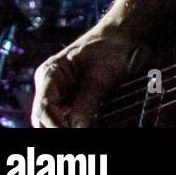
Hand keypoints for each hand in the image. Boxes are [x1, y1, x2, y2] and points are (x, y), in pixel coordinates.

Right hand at [31, 0, 171, 127]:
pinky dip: (82, 127)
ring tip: (89, 136)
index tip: (70, 134)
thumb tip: (77, 130)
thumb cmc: (116, 46)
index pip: (44, 109)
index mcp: (50, 74)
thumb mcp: (102, 75)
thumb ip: (87, 103)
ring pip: (59, 123)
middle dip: (61, 131)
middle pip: (46, 121)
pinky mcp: (79, 102)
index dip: (55, 127)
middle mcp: (52, 87)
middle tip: (81, 141)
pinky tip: (95, 127)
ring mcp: (65, 95)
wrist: (132, 33)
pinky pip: (75, 121)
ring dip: (72, 129)